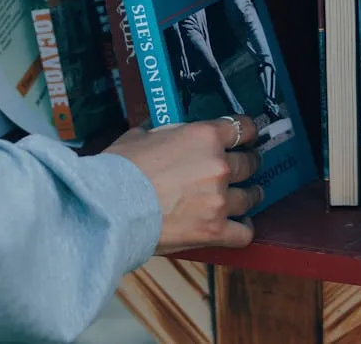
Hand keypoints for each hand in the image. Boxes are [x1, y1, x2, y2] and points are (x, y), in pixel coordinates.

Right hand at [105, 115, 262, 254]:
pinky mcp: (215, 231)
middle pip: (250, 162)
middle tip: (243, 166)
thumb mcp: (142, 135)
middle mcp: (219, 166)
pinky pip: (245, 231)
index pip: (241, 128)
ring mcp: (220, 200)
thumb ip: (166, 134)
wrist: (109, 207)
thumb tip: (167, 135)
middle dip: (248, 163)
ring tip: (246, 195)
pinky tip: (240, 224)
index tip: (247, 136)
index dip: (247, 131)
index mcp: (204, 137)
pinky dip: (244, 228)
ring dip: (250, 194)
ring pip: (251, 196)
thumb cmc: (119, 169)